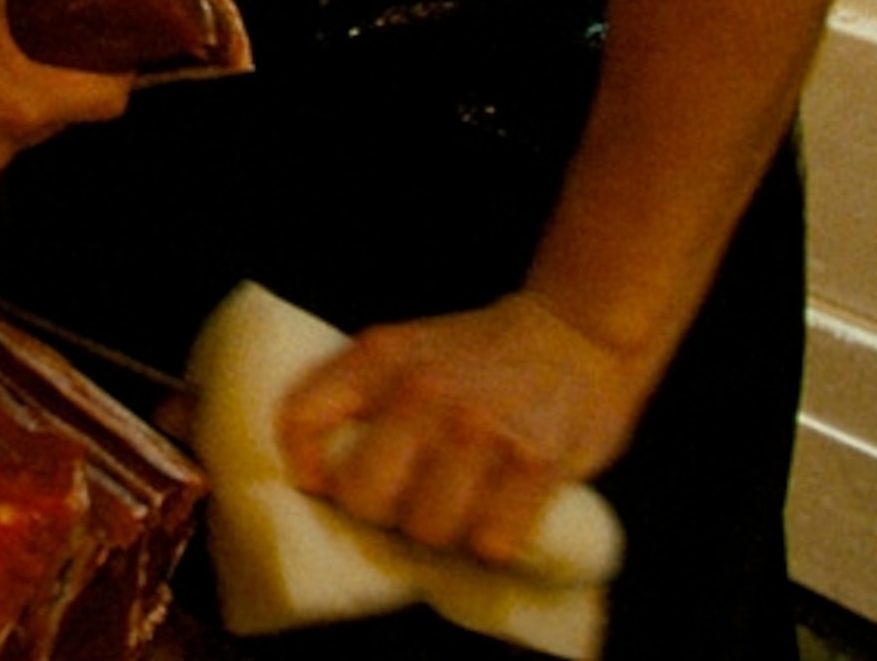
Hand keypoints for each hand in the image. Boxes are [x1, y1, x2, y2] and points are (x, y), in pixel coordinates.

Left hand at [277, 291, 650, 565]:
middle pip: (363, 497)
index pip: (301, 419)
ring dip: (440, 533)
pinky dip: (492, 543)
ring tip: (455, 509)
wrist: (576, 333)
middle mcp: (422, 389)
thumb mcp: (405, 349)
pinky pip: (490, 542)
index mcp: (378, 356)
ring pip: (426, 529)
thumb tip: (318, 473)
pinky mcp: (534, 461)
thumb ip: (364, 394)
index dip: (302, 467)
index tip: (321, 487)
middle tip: (405, 502)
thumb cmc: (479, 354)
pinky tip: (497, 519)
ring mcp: (479, 427)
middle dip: (380, 514)